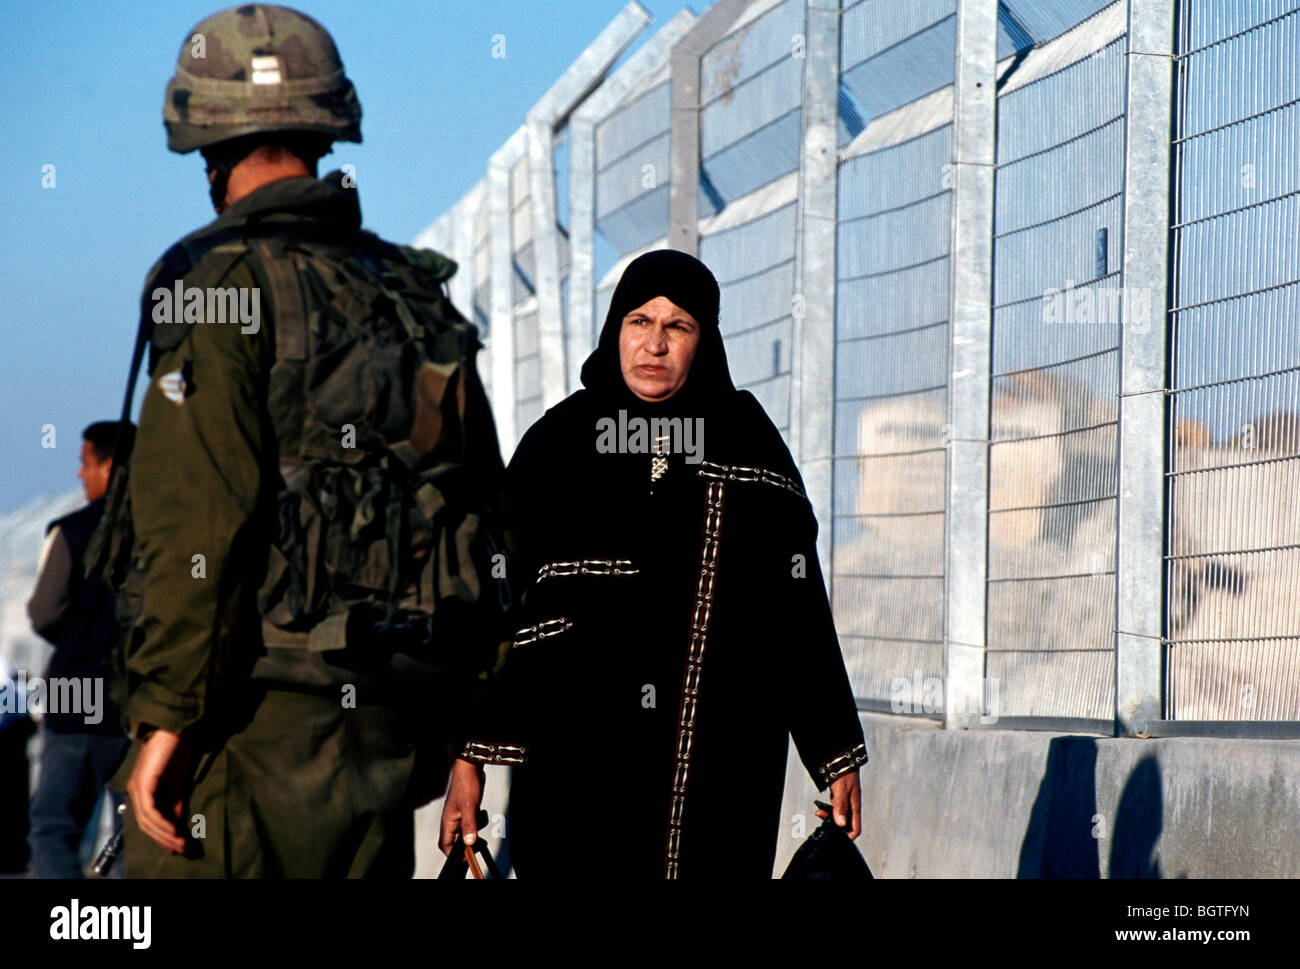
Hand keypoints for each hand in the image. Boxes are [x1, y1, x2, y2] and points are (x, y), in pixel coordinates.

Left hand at [126, 728, 188, 853]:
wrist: (174, 729)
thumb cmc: (175, 751)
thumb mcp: (177, 782)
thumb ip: (175, 802)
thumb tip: (177, 824)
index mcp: (141, 791)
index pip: (147, 821)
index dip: (161, 836)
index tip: (177, 847)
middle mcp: (135, 791)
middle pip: (145, 825)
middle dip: (164, 839)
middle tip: (182, 848)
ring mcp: (137, 788)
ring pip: (146, 820)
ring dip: (164, 834)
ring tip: (181, 842)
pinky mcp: (143, 783)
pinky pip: (150, 810)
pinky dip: (162, 822)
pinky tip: (174, 829)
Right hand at [439, 757, 483, 855]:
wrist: (469, 768)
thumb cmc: (465, 784)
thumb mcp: (469, 807)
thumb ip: (469, 825)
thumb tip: (469, 842)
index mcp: (447, 821)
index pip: (445, 844)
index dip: (452, 854)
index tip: (464, 857)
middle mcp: (450, 820)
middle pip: (454, 840)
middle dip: (464, 845)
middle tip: (475, 846)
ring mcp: (457, 815)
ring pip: (462, 832)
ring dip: (471, 833)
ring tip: (478, 828)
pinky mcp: (465, 810)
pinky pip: (468, 823)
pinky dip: (474, 824)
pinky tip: (480, 818)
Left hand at [815, 770, 861, 839]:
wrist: (842, 758)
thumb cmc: (844, 772)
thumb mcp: (841, 790)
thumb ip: (840, 806)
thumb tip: (841, 824)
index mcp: (855, 806)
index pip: (855, 829)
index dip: (847, 836)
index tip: (836, 837)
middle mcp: (851, 806)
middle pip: (846, 824)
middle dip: (834, 826)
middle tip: (822, 818)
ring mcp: (846, 801)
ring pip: (839, 817)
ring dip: (830, 817)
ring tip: (819, 812)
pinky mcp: (840, 797)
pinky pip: (835, 809)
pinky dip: (828, 810)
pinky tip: (821, 806)